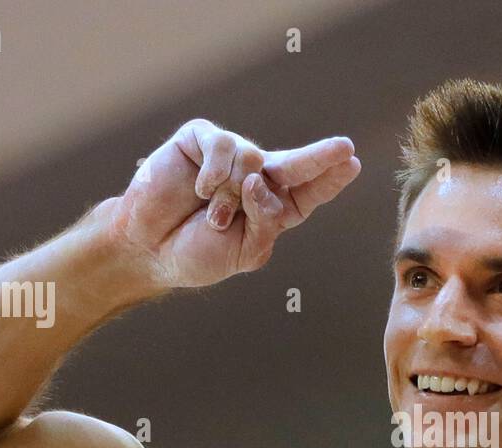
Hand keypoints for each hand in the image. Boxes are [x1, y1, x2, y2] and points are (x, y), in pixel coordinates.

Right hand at [108, 119, 360, 288]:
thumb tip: (261, 179)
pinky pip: (221, 147)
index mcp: (274, 208)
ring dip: (232, 195)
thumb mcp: (245, 252)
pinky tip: (200, 190)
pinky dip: (214, 175)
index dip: (330, 179)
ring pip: (252, 161)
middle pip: (296, 164)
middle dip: (320, 158)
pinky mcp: (201, 140)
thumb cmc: (198, 252)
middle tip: (343, 149)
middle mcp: (257, 178)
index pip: (309, 192)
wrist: (149, 247)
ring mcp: (231, 157)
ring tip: (213, 216)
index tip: (352, 164)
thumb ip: (265, 222)